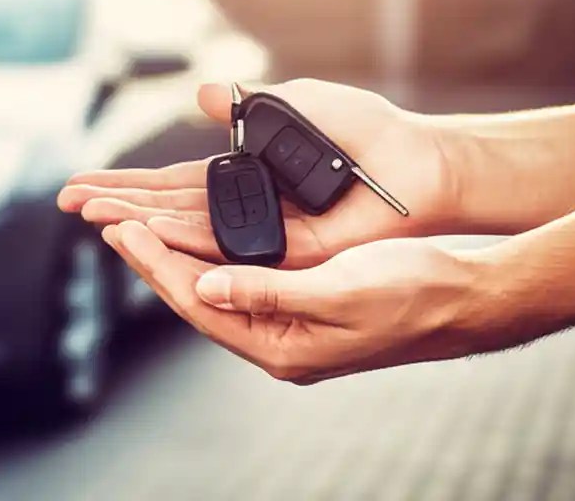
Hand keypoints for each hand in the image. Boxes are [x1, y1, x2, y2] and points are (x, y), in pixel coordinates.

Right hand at [60, 79, 456, 268]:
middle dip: (114, 204)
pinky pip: (224, 245)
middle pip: (164, 209)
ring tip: (93, 217)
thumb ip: (241, 104)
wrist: (415, 162)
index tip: (81, 184)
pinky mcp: (283, 252)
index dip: (123, 185)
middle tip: (67, 202)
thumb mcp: (292, 102)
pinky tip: (145, 232)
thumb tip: (196, 93)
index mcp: (239, 173)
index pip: (167, 184)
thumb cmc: (363, 130)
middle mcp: (241, 208)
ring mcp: (259, 233)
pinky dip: (181, 239)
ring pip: (183, 230)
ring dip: (136, 223)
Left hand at [103, 222, 494, 383]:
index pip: (197, 303)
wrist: (463, 299)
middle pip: (194, 298)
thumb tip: (208, 285)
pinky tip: (189, 240)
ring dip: (172, 258)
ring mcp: (285, 327)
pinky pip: (235, 281)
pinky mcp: (296, 307)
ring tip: (134, 229)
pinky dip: (207, 256)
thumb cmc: (411, 295)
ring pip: (210, 289)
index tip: (123, 231)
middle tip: (111, 225)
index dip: (156, 265)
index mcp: (280, 348)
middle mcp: (275, 343)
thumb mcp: (337, 292)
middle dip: (150, 261)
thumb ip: (269, 292)